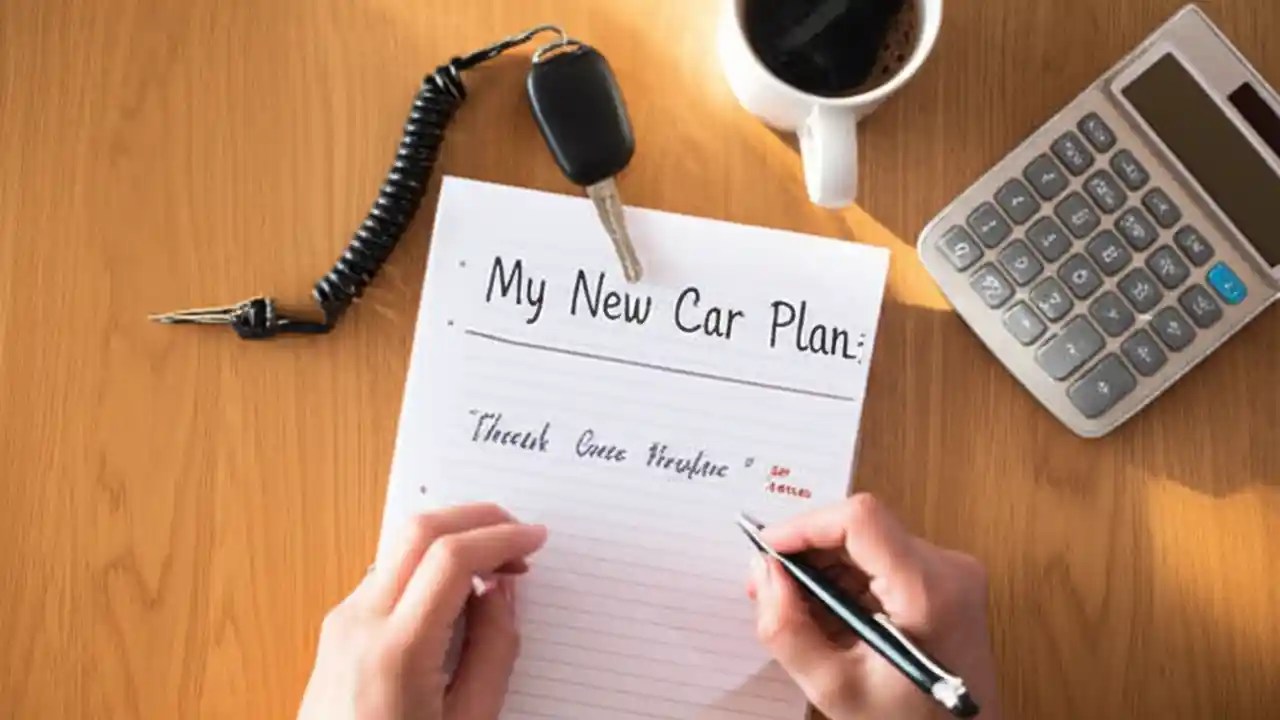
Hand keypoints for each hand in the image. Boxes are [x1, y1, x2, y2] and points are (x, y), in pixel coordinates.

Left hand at [298, 503, 546, 719]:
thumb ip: (494, 649)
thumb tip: (501, 588)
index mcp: (396, 651)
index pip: (450, 557)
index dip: (500, 536)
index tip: (536, 539)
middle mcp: (359, 622)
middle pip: (418, 530)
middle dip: (476, 517)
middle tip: (520, 536)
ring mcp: (341, 622)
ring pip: (400, 546)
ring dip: (453, 540)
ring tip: (497, 570)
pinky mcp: (336, 629)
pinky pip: (388, 574)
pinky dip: (429, 566)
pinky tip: (460, 594)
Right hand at [747, 494, 1000, 719]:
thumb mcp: (834, 687)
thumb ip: (787, 628)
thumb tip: (763, 571)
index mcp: (928, 592)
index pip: (860, 520)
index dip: (805, 526)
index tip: (768, 550)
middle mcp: (947, 569)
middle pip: (859, 528)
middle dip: (806, 552)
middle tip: (771, 589)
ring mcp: (950, 571)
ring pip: (866, 541)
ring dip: (824, 568)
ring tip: (799, 612)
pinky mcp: (944, 578)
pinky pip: (881, 557)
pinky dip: (846, 578)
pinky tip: (830, 615)